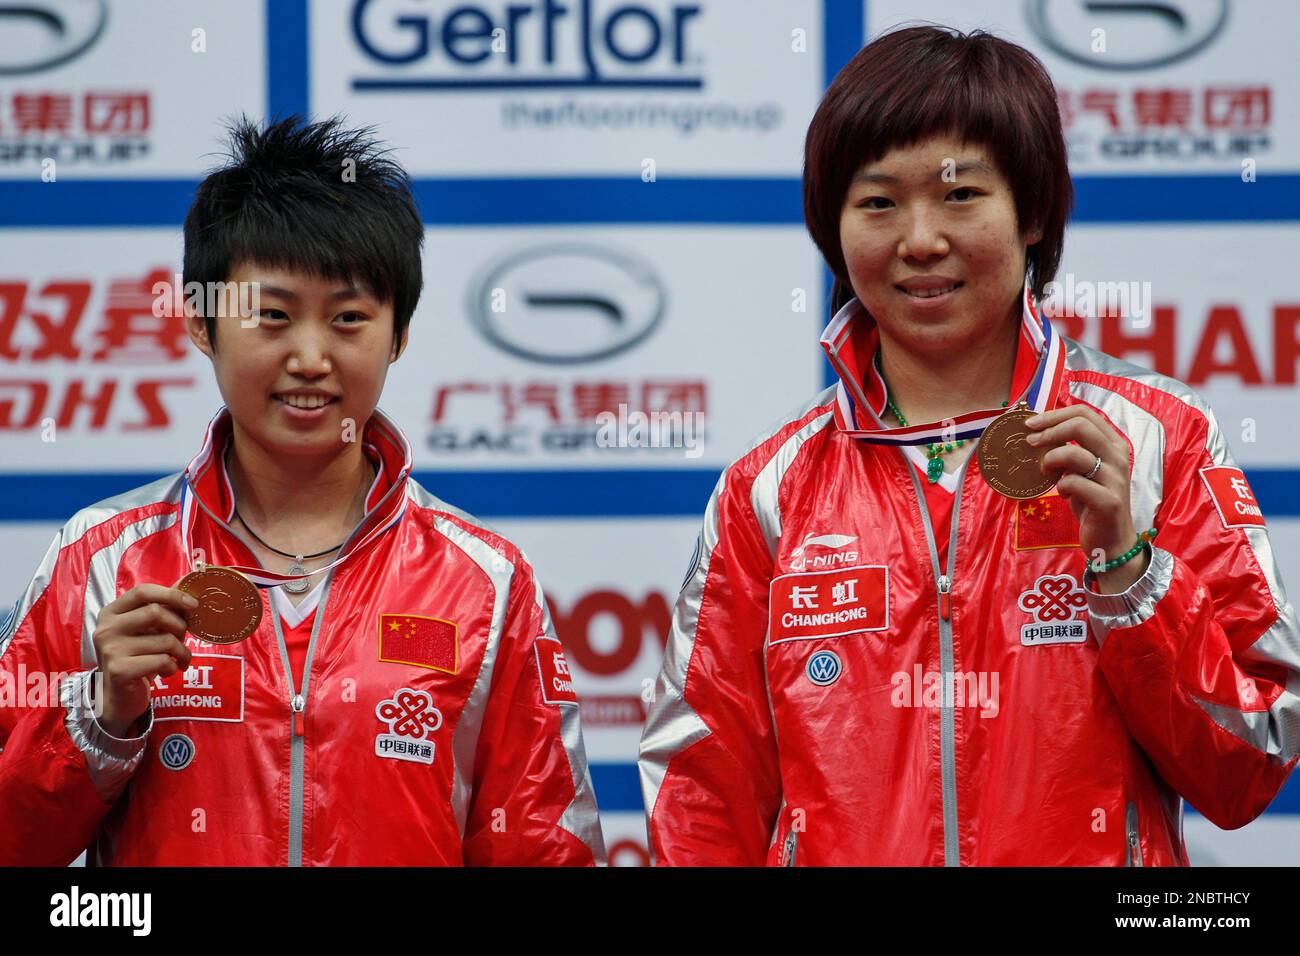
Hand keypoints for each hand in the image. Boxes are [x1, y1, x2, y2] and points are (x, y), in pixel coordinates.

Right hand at [91, 584, 196, 736]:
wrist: (118, 696)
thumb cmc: (136, 657)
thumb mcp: (145, 630)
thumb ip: (161, 607)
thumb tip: (186, 582)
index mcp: (111, 612)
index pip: (142, 592)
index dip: (171, 594)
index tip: (193, 604)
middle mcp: (106, 628)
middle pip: (155, 612)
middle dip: (179, 626)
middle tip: (183, 638)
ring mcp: (111, 650)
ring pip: (164, 640)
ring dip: (182, 651)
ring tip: (181, 658)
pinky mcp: (120, 670)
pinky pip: (161, 661)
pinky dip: (173, 667)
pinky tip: (168, 671)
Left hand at [1025, 406, 1148, 593]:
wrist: (1111, 540)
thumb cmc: (1092, 502)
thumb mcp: (1081, 471)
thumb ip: (1068, 451)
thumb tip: (1037, 432)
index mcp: (1113, 443)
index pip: (1085, 413)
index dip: (1054, 414)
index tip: (1031, 424)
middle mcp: (1118, 456)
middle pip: (1080, 425)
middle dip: (1048, 431)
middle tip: (1030, 442)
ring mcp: (1115, 478)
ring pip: (1075, 453)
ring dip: (1050, 460)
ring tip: (1046, 473)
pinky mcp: (1108, 501)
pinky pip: (1074, 482)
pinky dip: (1061, 486)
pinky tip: (1063, 493)